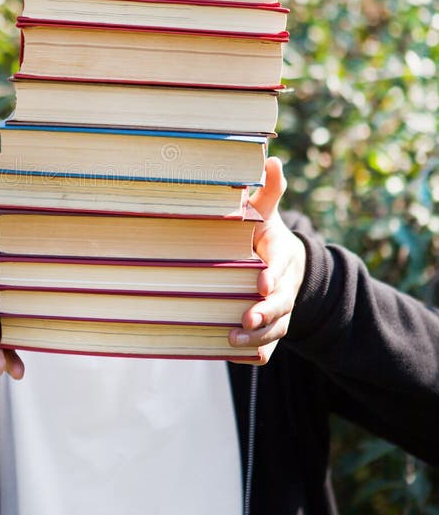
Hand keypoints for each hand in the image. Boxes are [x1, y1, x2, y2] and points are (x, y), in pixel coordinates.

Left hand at [229, 157, 305, 363]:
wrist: (283, 264)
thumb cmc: (264, 234)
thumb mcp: (267, 212)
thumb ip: (269, 191)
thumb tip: (273, 159)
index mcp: (283, 257)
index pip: (282, 268)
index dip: (274, 276)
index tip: (262, 282)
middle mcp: (285, 288)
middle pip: (281, 304)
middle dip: (265, 313)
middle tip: (245, 319)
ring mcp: (280, 312)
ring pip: (275, 330)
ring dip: (257, 337)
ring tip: (232, 339)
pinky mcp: (271, 330)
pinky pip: (269, 348)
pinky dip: (255, 355)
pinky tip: (231, 354)